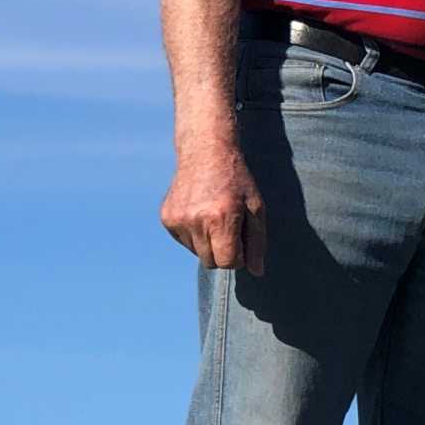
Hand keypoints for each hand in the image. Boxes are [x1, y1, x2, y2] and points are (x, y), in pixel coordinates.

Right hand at [161, 138, 263, 273]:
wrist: (205, 151)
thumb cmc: (237, 180)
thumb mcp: (256, 208)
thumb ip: (257, 242)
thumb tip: (256, 273)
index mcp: (221, 219)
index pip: (228, 262)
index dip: (239, 256)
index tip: (242, 240)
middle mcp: (196, 221)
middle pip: (211, 262)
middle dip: (223, 251)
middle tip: (229, 227)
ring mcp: (178, 219)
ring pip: (197, 253)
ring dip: (208, 243)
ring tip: (213, 216)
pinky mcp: (167, 218)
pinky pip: (184, 242)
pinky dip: (194, 234)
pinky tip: (200, 212)